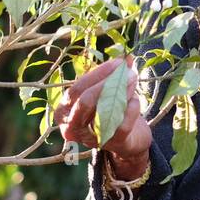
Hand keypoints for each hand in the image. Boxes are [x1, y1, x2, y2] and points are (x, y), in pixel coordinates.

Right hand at [54, 55, 151, 179]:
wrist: (127, 138)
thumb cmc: (108, 109)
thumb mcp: (103, 90)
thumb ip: (109, 74)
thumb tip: (125, 55)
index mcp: (63, 111)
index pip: (76, 89)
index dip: (97, 74)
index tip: (117, 62)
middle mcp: (71, 127)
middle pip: (86, 100)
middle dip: (108, 82)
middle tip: (128, 70)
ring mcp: (91, 138)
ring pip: (104, 111)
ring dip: (123, 91)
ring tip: (134, 79)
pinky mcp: (113, 143)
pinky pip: (123, 122)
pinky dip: (132, 107)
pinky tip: (136, 100)